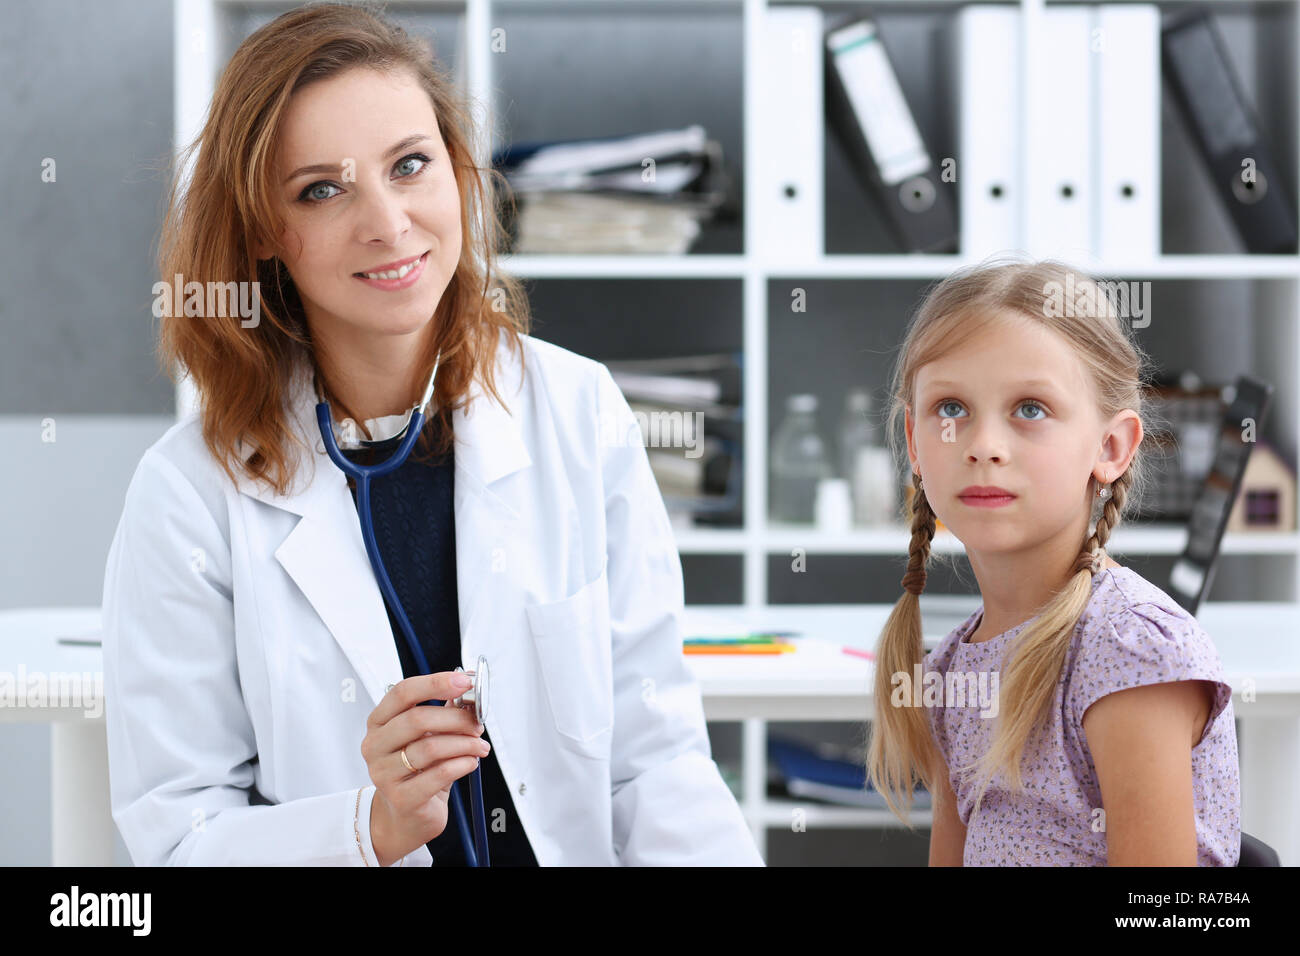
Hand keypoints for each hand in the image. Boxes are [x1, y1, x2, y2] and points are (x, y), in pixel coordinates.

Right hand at [361, 672, 487, 865]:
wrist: (405, 816)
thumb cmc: (418, 770)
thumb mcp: (428, 736)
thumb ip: (444, 711)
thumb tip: (469, 688)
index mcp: (379, 722)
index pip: (403, 693)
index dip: (435, 682)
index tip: (465, 681)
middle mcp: (374, 745)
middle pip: (418, 719)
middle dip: (456, 719)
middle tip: (477, 724)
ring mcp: (383, 773)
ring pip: (431, 747)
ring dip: (465, 744)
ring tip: (480, 746)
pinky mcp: (401, 798)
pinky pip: (439, 774)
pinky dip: (462, 764)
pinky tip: (471, 762)